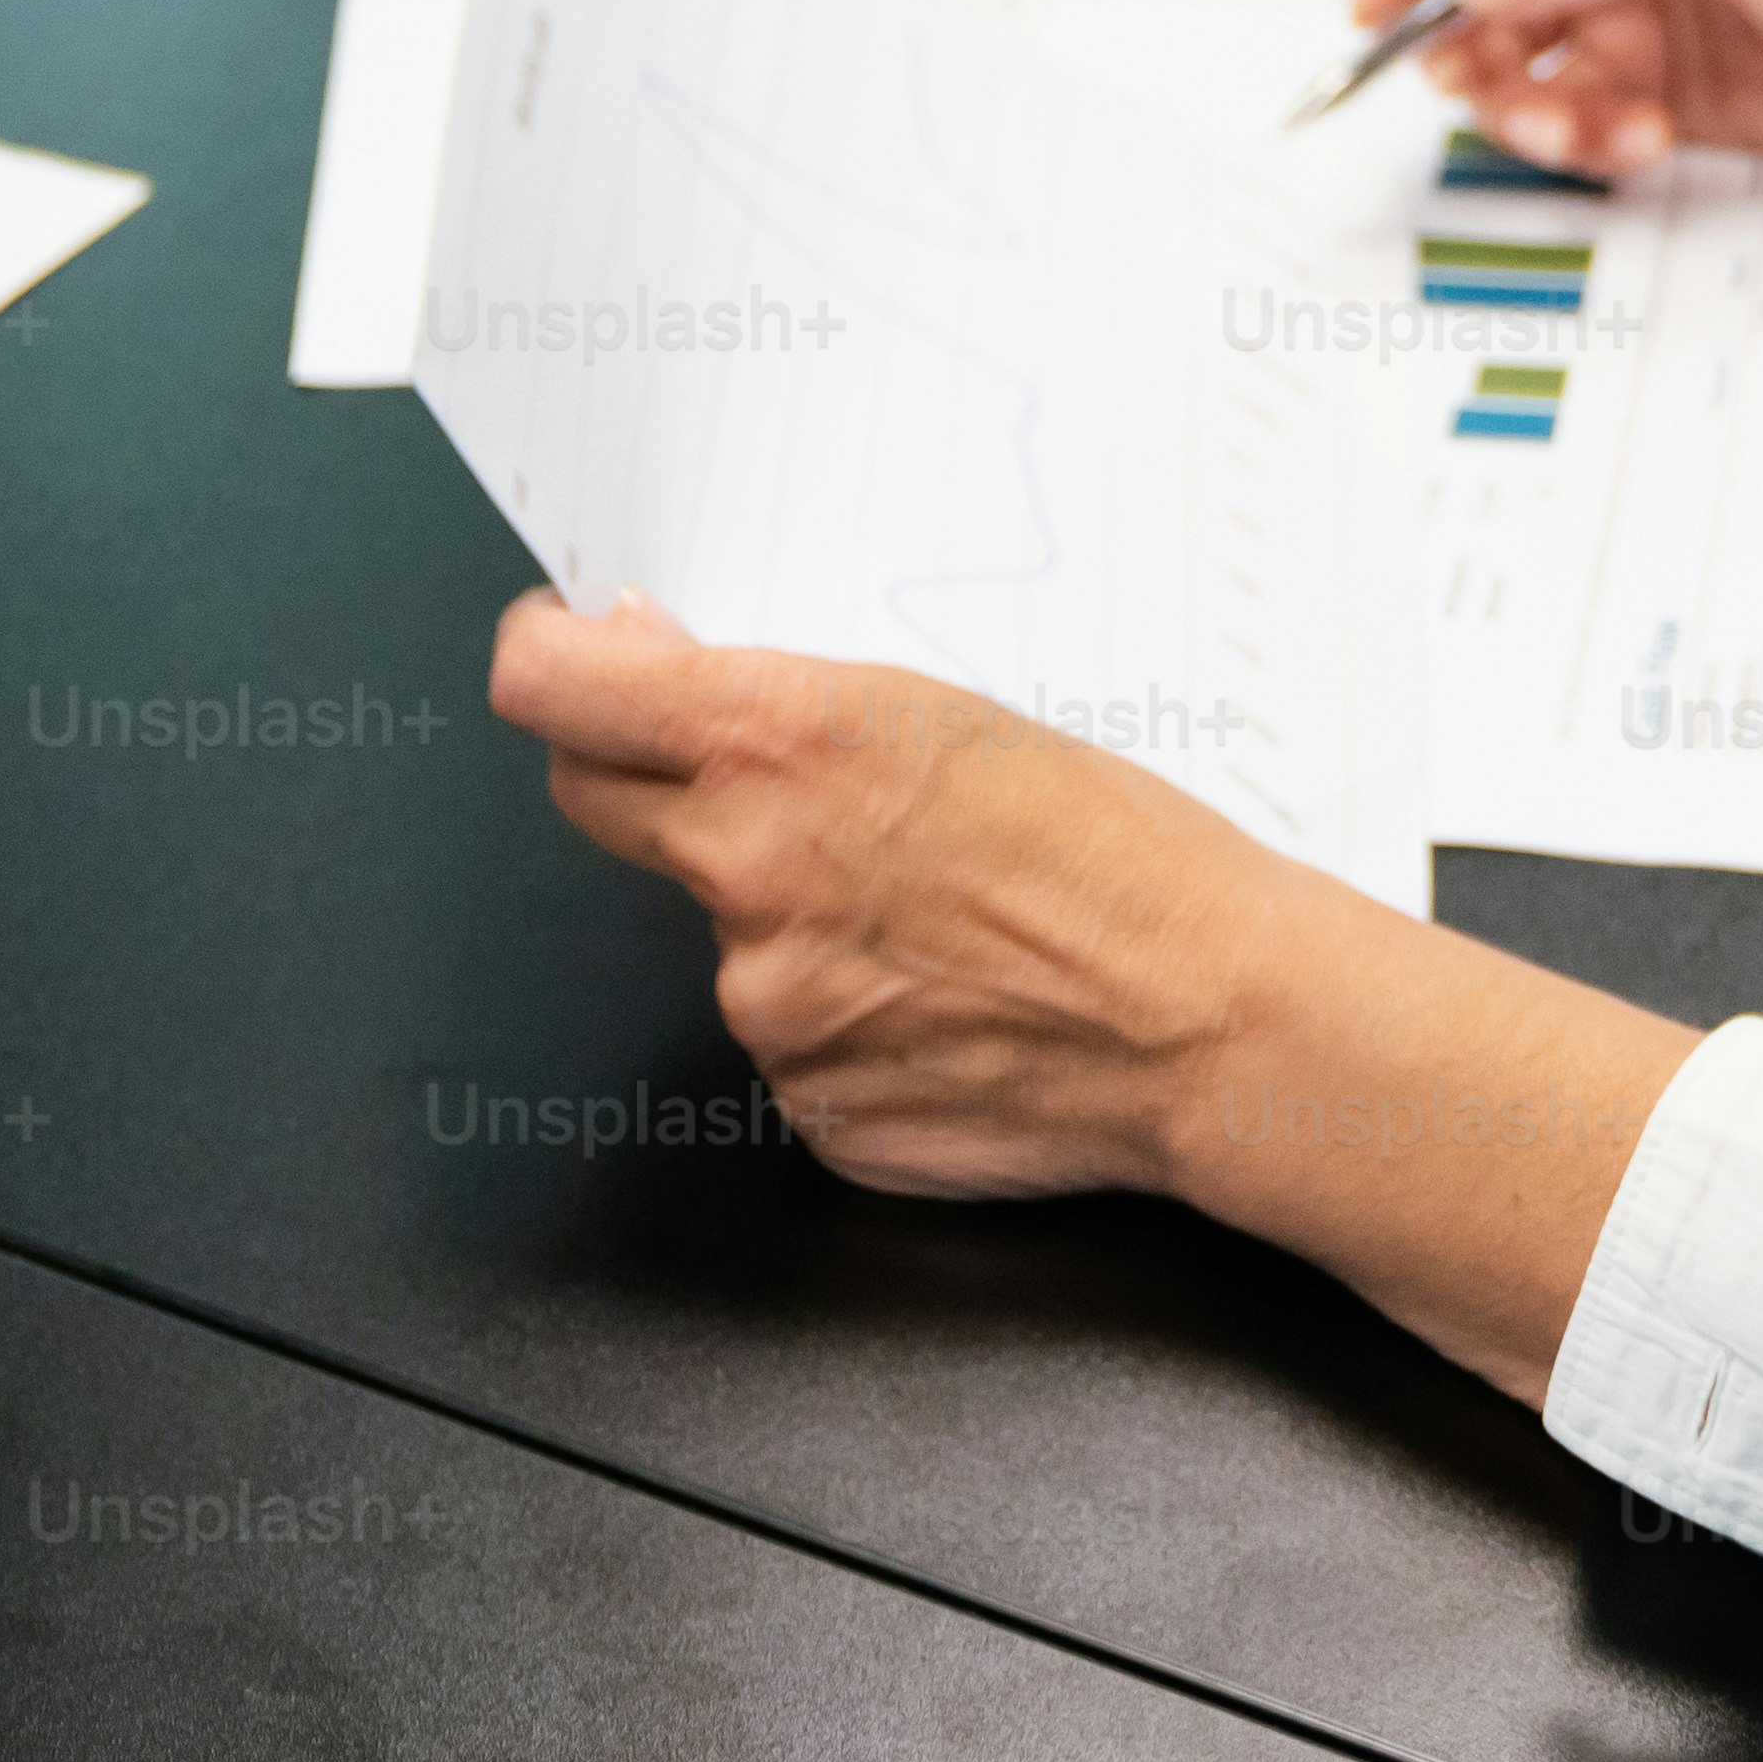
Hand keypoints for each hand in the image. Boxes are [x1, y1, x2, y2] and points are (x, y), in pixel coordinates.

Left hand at [490, 594, 1294, 1199]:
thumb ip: (776, 700)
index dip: (547, 662)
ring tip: (935, 916)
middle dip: (651, 778)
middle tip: (762, 780)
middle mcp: (745, 874)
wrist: (1215, 1020)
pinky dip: (848, 1019)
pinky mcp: (806, 1107)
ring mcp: (765, 1005)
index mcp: (779, 744)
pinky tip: (949, 1001)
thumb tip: (652, 655)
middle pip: (594, 803)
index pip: (553, 691)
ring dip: (789, 917)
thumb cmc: (1123, 851)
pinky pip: (789, 1042)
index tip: (565, 653)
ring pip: (721, 935)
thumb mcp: (952, 712)